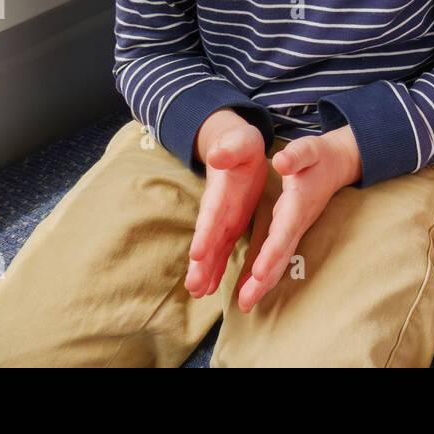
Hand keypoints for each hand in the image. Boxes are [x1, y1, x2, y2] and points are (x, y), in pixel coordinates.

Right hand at [186, 110, 267, 298]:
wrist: (233, 147)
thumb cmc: (240, 143)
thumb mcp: (241, 141)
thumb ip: (230, 148)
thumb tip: (217, 153)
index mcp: (221, 189)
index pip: (211, 213)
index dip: (205, 232)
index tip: (196, 252)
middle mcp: (217, 208)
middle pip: (206, 238)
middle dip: (200, 262)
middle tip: (192, 286)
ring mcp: (221, 220)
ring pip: (211, 249)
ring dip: (204, 271)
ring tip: (196, 292)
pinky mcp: (228, 226)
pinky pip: (220, 251)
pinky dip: (214, 269)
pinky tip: (207, 288)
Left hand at [233, 127, 361, 313]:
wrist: (337, 165)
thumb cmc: (319, 157)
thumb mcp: (309, 149)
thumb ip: (296, 155)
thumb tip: (280, 162)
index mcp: (298, 201)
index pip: (285, 230)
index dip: (272, 251)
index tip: (259, 272)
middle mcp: (297, 221)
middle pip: (282, 255)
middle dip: (264, 279)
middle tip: (245, 302)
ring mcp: (295, 229)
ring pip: (280, 261)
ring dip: (263, 283)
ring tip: (244, 304)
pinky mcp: (291, 231)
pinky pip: (279, 258)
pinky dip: (266, 275)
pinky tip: (251, 289)